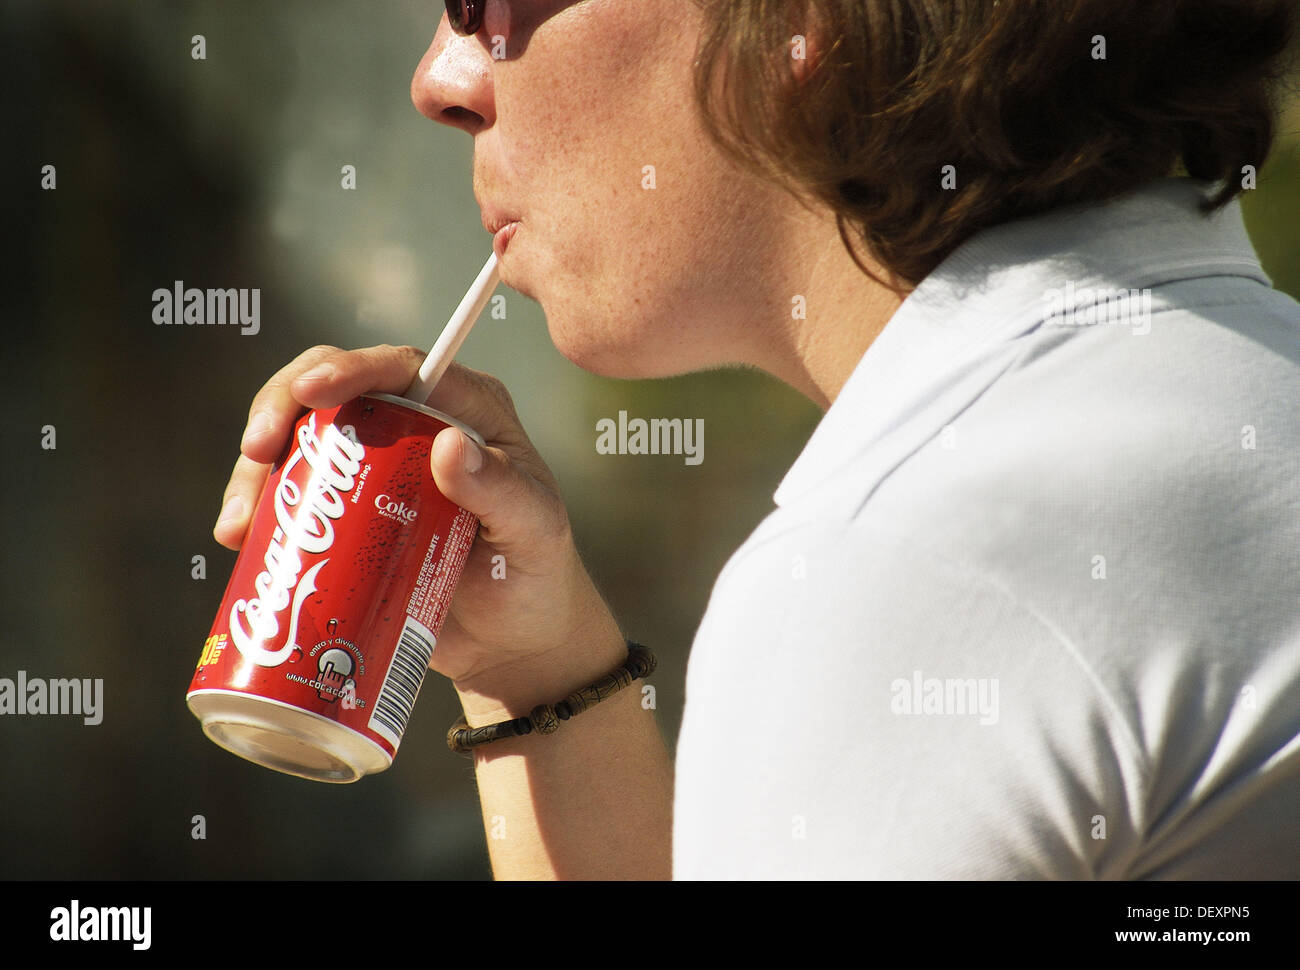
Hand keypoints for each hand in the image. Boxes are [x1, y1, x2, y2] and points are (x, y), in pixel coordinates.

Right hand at [214, 345, 627, 722]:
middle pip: (333, 391)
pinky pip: (294, 497)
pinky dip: (260, 511)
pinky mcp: (346, 516)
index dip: (348, 367)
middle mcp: (413, 426)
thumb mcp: (533, 531)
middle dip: (280, 409)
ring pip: (301, 442)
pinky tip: (240, 540)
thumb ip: (499, 490)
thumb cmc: (537, 578)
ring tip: (239, 524)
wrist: (516, 642)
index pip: (401, 367)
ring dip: (256, 471)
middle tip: (256, 452)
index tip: (308, 392)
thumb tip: (447, 445)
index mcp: (466, 409)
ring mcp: (374, 470)